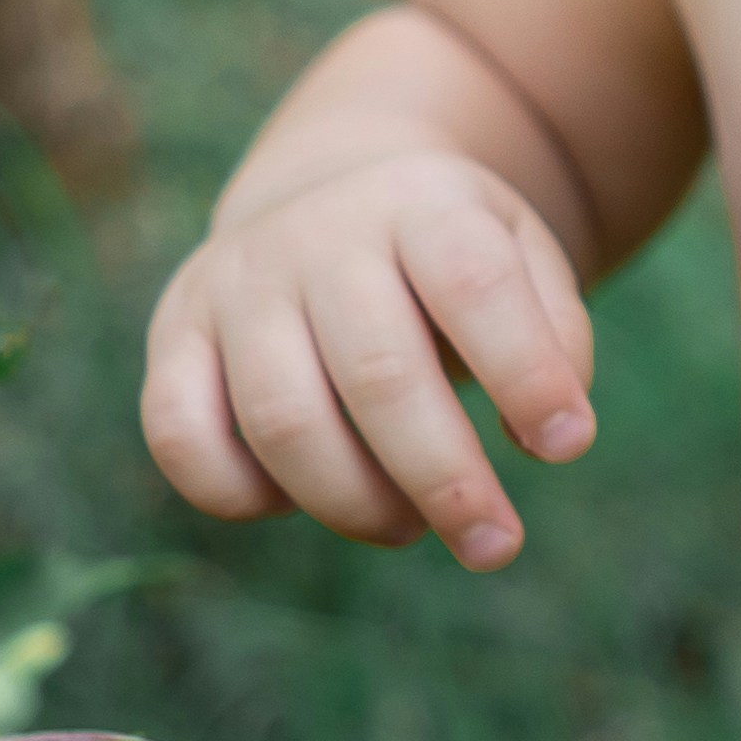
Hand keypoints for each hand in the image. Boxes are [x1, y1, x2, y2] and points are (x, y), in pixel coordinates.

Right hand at [141, 157, 596, 568]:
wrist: (330, 195)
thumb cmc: (447, 261)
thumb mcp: (521, 257)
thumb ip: (556, 336)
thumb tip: (549, 441)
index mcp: (420, 204)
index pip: (474, 285)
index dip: (525, 376)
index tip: (568, 448)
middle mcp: (318, 235)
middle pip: (379, 372)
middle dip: (444, 479)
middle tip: (494, 545)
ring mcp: (235, 283)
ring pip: (282, 419)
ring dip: (354, 503)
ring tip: (408, 525)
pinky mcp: (173, 334)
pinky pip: (179, 435)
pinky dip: (238, 496)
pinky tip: (295, 503)